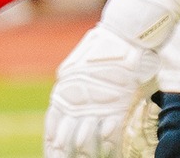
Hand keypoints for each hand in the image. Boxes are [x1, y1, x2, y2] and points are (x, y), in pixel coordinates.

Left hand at [45, 22, 159, 157]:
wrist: (126, 34)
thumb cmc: (105, 48)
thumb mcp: (76, 68)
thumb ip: (72, 89)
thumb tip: (65, 103)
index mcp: (63, 94)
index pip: (52, 131)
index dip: (52, 149)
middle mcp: (75, 102)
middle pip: (65, 142)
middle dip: (67, 156)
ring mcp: (96, 105)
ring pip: (84, 143)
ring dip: (89, 154)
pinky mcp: (116, 105)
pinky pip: (108, 136)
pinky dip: (109, 147)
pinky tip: (111, 153)